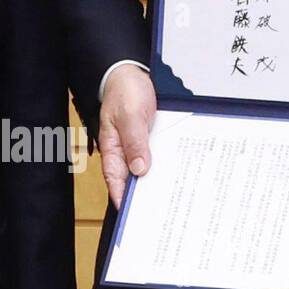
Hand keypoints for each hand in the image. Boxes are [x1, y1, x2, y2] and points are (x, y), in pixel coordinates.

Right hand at [99, 64, 157, 209]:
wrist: (131, 74)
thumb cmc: (124, 93)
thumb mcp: (130, 116)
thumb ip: (134, 142)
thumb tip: (139, 169)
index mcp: (112, 148)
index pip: (115, 179)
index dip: (122, 196)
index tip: (131, 213)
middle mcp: (124, 150)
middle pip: (132, 177)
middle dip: (143, 193)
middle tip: (158, 211)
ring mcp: (137, 145)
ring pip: (145, 168)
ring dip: (155, 179)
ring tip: (171, 196)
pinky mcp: (149, 138)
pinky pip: (156, 154)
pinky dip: (164, 163)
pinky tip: (177, 171)